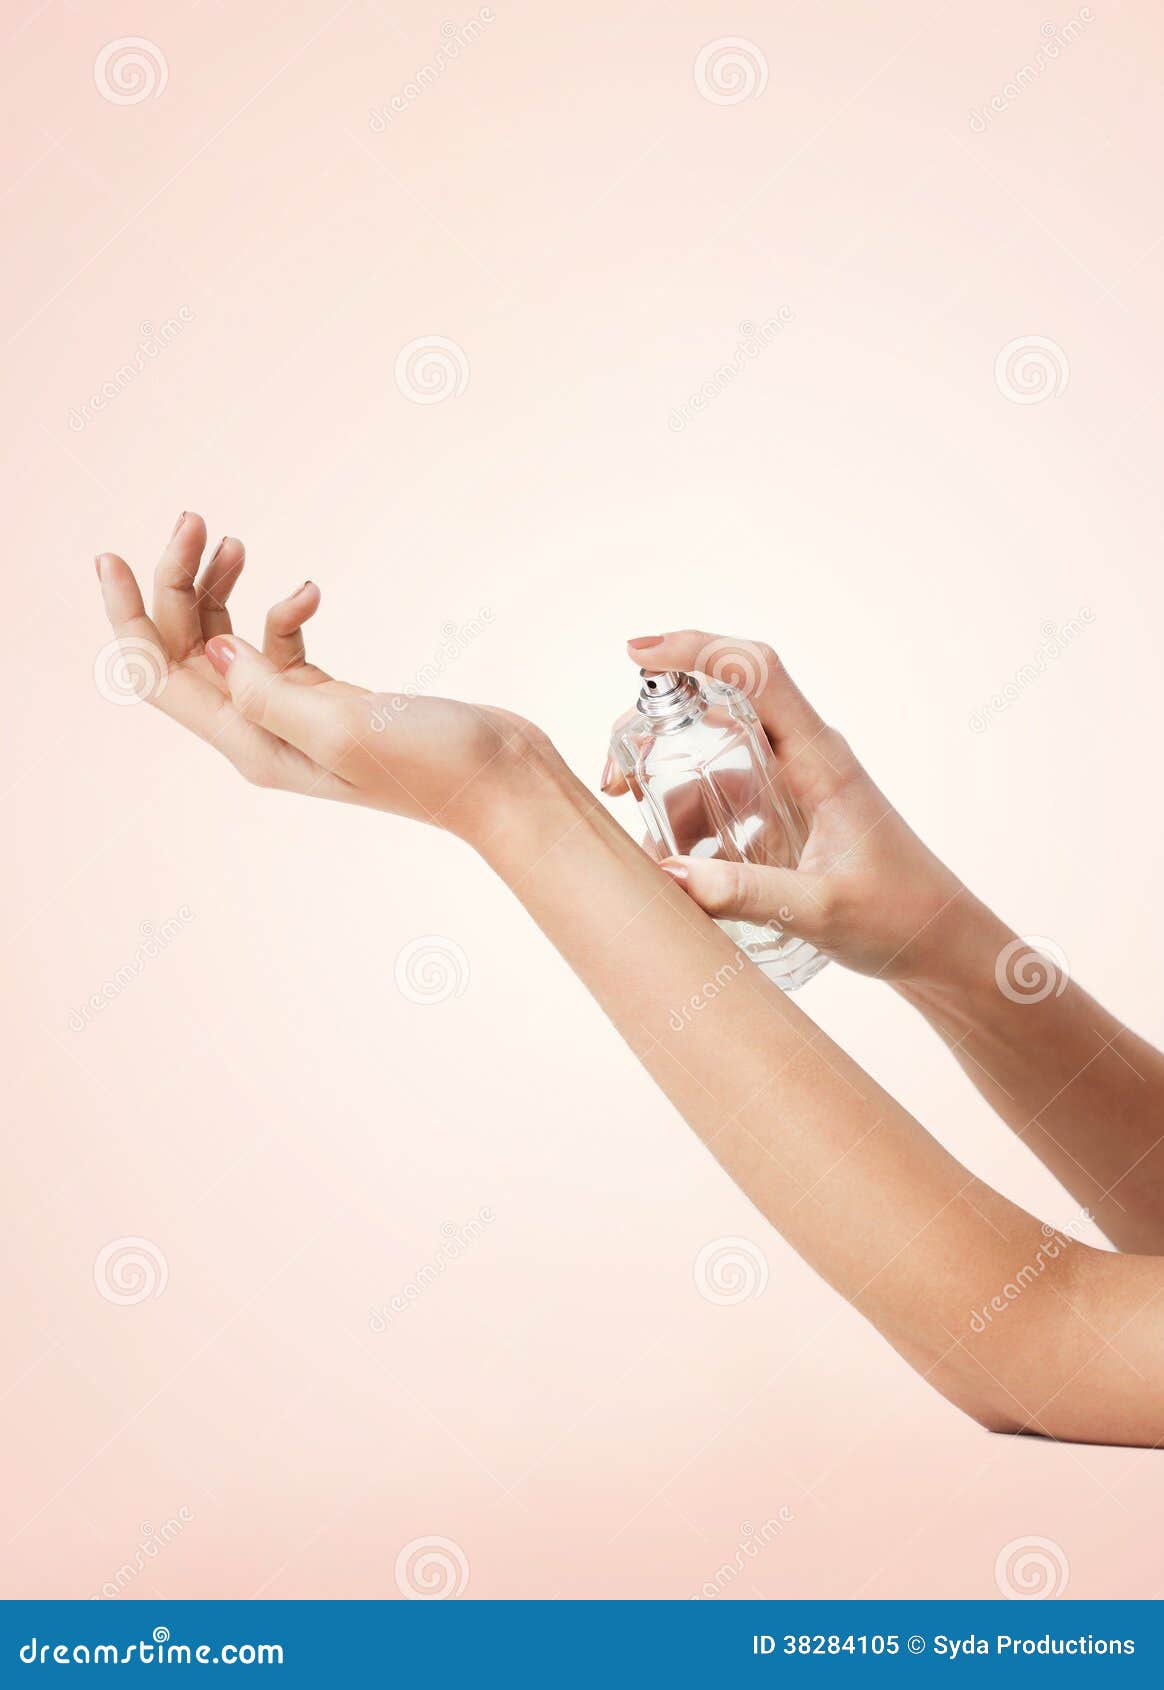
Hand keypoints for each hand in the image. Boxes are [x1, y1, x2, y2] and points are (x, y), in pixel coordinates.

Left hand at [94, 511, 547, 838]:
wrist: (503, 782)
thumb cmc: (433, 765)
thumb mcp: (343, 727)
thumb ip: (268, 692)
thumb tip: (213, 649)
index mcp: (253, 744)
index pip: (161, 677)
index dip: (127, 618)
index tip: (109, 557)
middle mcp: (263, 731)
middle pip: (188, 649)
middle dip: (178, 582)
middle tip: (195, 518)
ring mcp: (296, 714)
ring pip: (228, 640)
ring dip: (220, 589)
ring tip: (235, 540)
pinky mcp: (331, 697)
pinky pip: (281, 643)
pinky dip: (284, 609)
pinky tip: (309, 589)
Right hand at [602, 631, 966, 982]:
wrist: (943, 945)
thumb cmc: (900, 916)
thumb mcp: (819, 909)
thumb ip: (744, 895)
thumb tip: (666, 876)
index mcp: (821, 758)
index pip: (756, 672)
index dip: (697, 649)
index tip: (638, 653)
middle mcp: (805, 759)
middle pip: (718, 708)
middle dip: (656, 731)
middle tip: (613, 782)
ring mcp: (795, 787)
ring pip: (713, 764)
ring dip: (669, 795)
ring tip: (645, 850)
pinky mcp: (787, 818)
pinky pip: (724, 803)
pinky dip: (692, 827)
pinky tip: (680, 870)